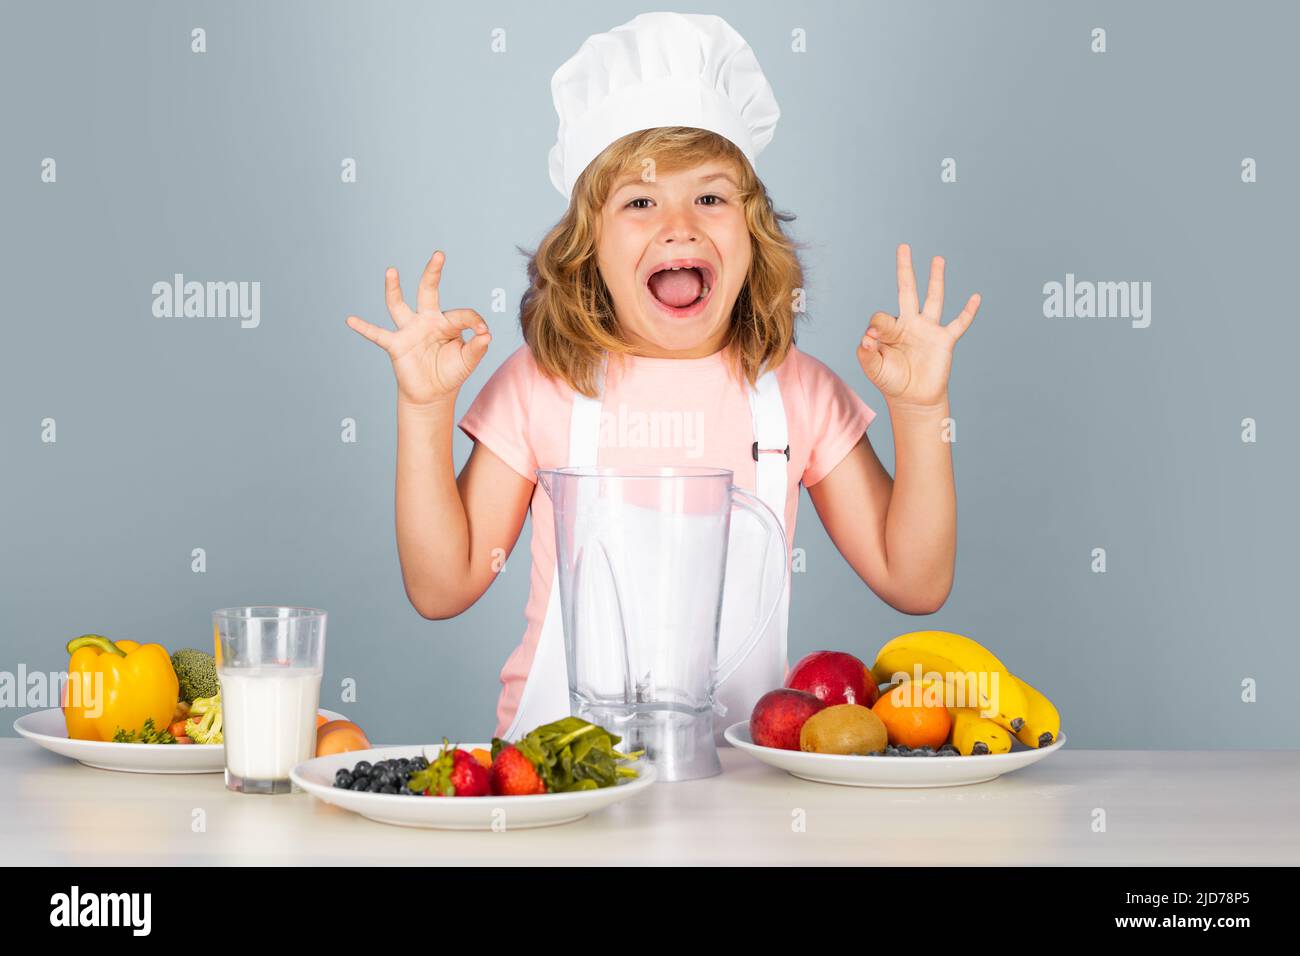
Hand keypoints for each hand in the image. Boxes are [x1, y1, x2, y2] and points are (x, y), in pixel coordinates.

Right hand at [346, 250, 490, 407]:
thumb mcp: (468, 360)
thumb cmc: (451, 372)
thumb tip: (487, 335)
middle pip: (428, 290)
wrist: (433, 393)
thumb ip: (478, 347)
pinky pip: (377, 335)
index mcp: (447, 322)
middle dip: (433, 273)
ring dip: (394, 288)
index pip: (462, 314)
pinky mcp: (396, 345)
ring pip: (398, 305)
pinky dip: (364, 328)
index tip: (483, 332)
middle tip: (439, 254)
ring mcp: (410, 330)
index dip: (474, 321)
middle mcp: (427, 320)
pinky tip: (350, 320)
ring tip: (391, 271)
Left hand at [857, 244, 979, 408]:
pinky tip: (976, 297)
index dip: (876, 325)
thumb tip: (868, 334)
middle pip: (907, 290)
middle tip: (903, 247)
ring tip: (937, 259)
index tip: (872, 339)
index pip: (881, 317)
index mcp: (890, 329)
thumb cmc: (891, 381)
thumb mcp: (872, 368)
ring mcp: (928, 330)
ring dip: (936, 279)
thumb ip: (866, 351)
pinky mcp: (944, 341)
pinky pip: (959, 324)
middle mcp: (910, 323)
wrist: (912, 399)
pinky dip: (968, 312)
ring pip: (933, 298)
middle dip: (905, 269)